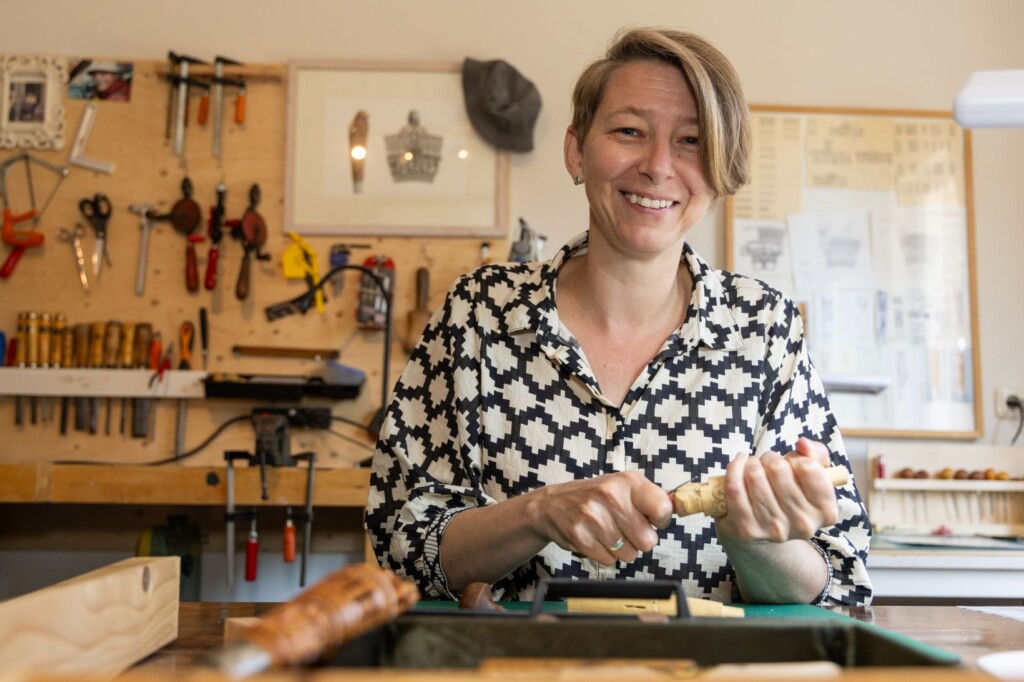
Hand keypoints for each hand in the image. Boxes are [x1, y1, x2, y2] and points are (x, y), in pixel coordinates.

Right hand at [531, 471, 672, 565]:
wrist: (552, 504)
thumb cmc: (595, 497)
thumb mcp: (622, 487)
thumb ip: (650, 499)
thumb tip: (680, 506)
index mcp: (628, 481)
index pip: (663, 509)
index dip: (660, 521)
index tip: (649, 518)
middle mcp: (611, 495)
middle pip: (648, 540)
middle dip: (639, 540)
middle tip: (624, 528)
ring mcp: (593, 516)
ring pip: (629, 554)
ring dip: (621, 549)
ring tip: (606, 533)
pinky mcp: (580, 536)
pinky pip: (609, 560)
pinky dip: (604, 554)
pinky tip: (594, 539)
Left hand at [715, 437, 838, 543]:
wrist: (764, 529)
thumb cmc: (790, 494)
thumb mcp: (813, 474)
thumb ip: (815, 453)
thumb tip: (803, 444)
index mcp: (826, 511)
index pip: (808, 467)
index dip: (795, 458)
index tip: (791, 463)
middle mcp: (803, 524)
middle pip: (777, 468)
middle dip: (769, 459)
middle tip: (768, 465)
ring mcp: (775, 530)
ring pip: (754, 475)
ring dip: (751, 463)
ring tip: (754, 468)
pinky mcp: (748, 530)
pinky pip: (734, 487)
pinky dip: (734, 469)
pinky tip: (739, 465)